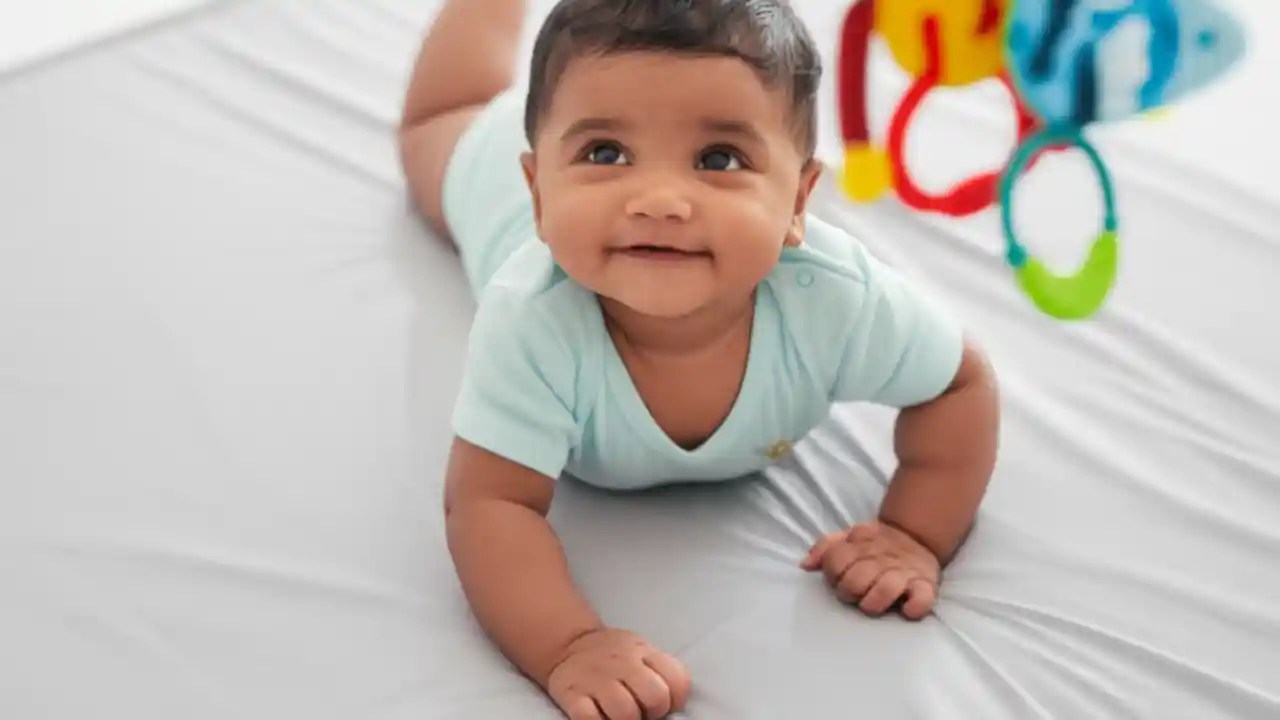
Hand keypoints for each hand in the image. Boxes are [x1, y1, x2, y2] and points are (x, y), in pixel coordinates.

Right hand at [546, 628, 690, 719]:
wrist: (570, 645)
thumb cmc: (616, 657)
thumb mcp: (641, 651)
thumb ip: (659, 670)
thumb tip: (673, 703)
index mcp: (643, 651)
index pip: (677, 680)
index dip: (676, 699)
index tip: (664, 704)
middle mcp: (622, 663)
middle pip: (655, 697)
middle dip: (654, 713)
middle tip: (643, 713)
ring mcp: (596, 679)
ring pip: (625, 713)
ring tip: (619, 716)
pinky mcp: (572, 694)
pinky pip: (590, 719)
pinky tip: (599, 718)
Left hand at [800, 521, 939, 619]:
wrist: (916, 536)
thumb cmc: (874, 545)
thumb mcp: (849, 538)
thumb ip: (826, 548)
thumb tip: (805, 565)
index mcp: (860, 545)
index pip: (836, 560)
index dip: (831, 573)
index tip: (837, 579)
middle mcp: (882, 558)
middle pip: (856, 579)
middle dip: (849, 591)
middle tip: (854, 594)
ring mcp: (905, 572)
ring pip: (886, 588)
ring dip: (874, 601)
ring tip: (871, 605)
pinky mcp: (926, 584)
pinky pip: (922, 599)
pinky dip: (914, 607)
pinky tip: (905, 609)